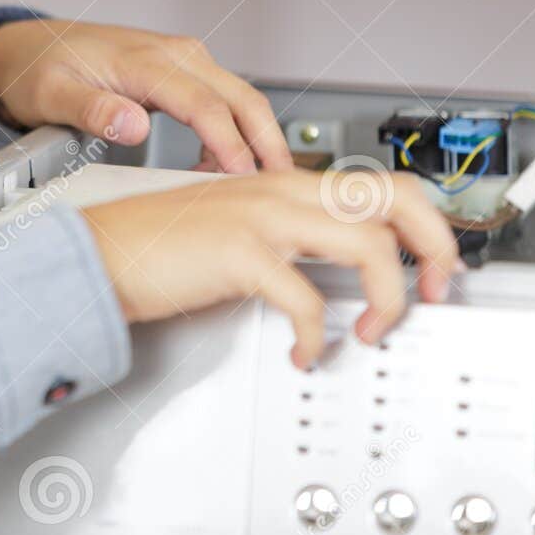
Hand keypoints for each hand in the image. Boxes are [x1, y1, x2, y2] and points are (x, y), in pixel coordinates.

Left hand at [0, 19, 292, 173]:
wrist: (29, 47)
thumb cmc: (38, 68)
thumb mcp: (51, 94)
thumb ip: (92, 110)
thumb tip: (133, 125)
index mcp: (144, 60)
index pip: (205, 105)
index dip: (230, 145)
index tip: (243, 180)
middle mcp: (174, 54)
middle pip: (242, 98)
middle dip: (268, 143)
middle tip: (282, 188)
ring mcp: (183, 60)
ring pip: (242, 99)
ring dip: (259, 140)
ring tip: (260, 187)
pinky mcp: (184, 72)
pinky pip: (226, 101)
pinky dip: (240, 133)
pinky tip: (227, 167)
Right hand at [79, 169, 460, 367]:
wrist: (98, 251)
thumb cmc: (157, 246)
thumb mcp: (236, 226)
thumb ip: (286, 233)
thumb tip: (340, 267)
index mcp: (285, 182)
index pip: (386, 185)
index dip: (428, 228)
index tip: (433, 272)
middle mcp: (282, 190)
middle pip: (398, 199)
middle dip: (436, 250)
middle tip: (432, 294)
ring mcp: (263, 216)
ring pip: (371, 245)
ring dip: (388, 300)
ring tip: (370, 331)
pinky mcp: (240, 253)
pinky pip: (307, 300)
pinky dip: (316, 336)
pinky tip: (304, 352)